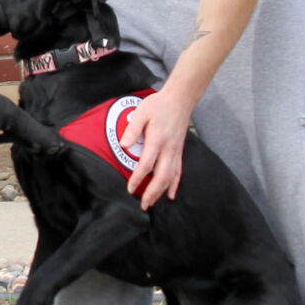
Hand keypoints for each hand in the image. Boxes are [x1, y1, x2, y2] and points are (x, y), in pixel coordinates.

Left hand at [119, 88, 193, 210]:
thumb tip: (124, 145)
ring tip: (152, 203)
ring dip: (161, 192)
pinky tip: (171, 195)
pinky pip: (178, 172)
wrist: (180, 100)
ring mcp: (176, 151)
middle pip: (162, 176)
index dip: (138, 179)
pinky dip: (175, 185)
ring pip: (171, 177)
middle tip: (143, 205)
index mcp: (158, 139)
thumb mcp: (142, 112)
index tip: (130, 189)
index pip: (147, 164)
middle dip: (152, 193)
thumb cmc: (159, 105)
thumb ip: (133, 129)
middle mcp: (169, 149)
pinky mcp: (179, 151)